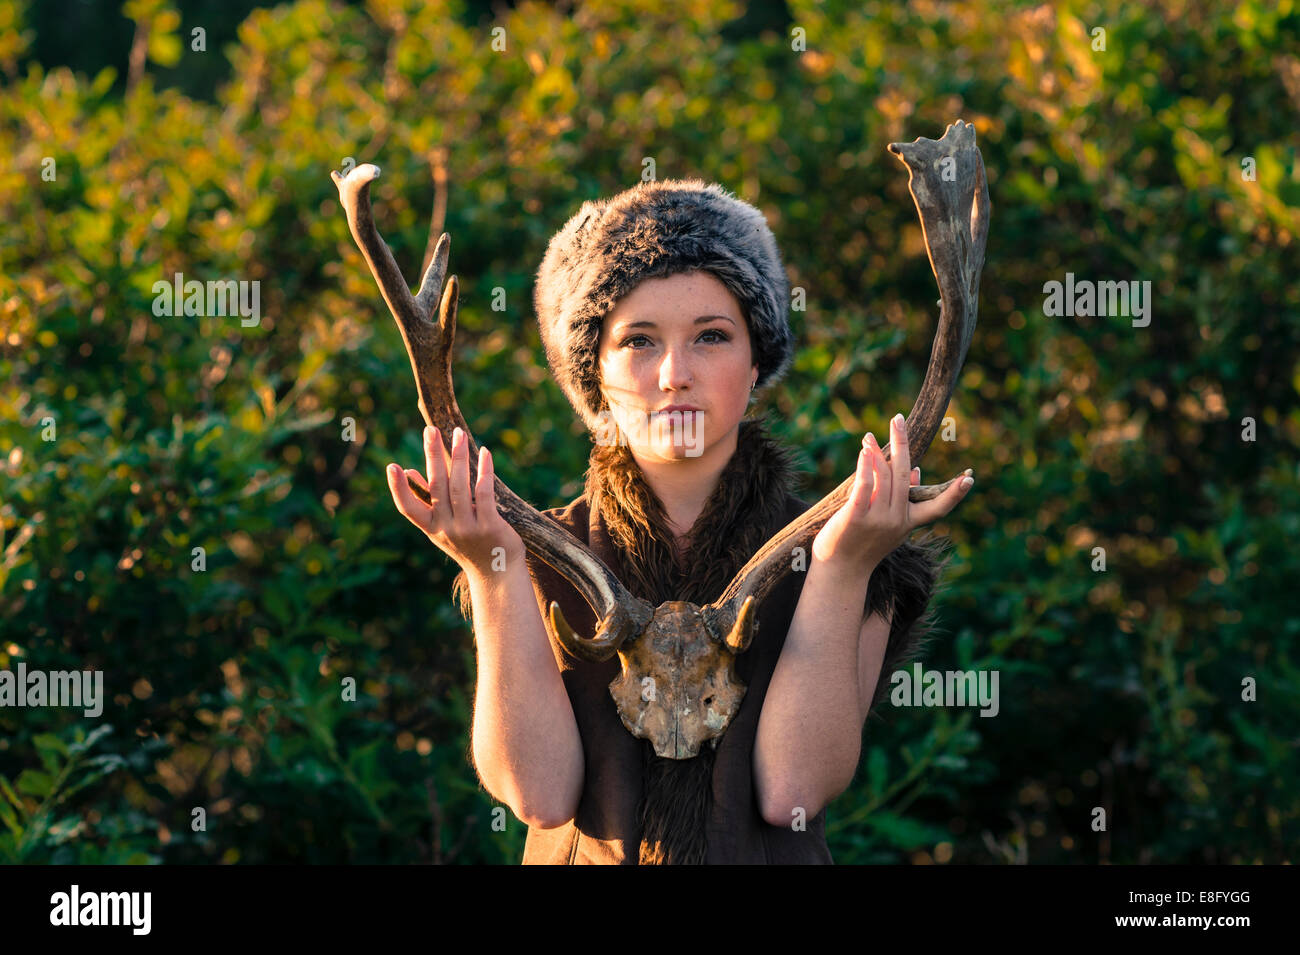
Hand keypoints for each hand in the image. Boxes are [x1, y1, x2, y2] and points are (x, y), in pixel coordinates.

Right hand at [386, 425, 524, 574]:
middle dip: (432, 456)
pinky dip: (484, 471)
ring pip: (460, 486)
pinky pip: (484, 493)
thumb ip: (428, 501)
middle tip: (430, 430)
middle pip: (436, 486)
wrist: (497, 575)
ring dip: (459, 457)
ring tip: (458, 434)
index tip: (392, 466)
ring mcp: (468, 528)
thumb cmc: (470, 546)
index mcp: (432, 529)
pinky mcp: (490, 526)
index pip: (407, 509)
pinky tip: (485, 453)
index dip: (398, 488)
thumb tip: (409, 471)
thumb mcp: (444, 528)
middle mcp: (446, 529)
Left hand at [812, 412, 972, 571]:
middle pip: (903, 474)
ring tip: (868, 436)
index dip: (954, 494)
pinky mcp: (855, 517)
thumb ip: (902, 499)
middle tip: (897, 419)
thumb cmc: (862, 545)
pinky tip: (863, 451)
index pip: (938, 508)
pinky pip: (864, 485)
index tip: (970, 479)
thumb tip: (916, 470)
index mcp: (908, 524)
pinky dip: (865, 465)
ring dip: (877, 451)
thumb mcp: (888, 526)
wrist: (839, 572)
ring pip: (883, 476)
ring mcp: (877, 520)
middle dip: (902, 444)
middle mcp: (896, 521)